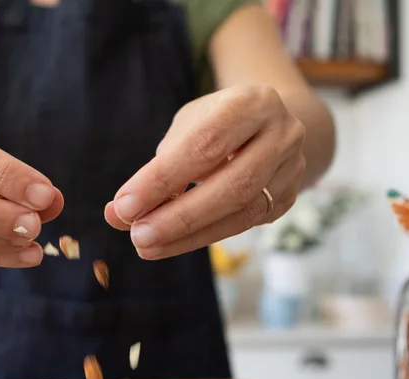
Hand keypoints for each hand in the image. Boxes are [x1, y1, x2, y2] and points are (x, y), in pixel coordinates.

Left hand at [103, 84, 305, 258]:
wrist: (270, 124)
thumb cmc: (217, 123)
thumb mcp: (186, 129)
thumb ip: (155, 169)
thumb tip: (116, 214)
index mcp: (252, 102)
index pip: (204, 146)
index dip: (161, 179)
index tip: (123, 206)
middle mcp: (282, 133)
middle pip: (231, 185)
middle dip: (179, 217)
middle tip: (137, 236)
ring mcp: (292, 168)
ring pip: (241, 212)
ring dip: (188, 235)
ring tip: (147, 246)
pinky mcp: (288, 197)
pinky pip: (243, 224)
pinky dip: (203, 237)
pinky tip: (171, 244)